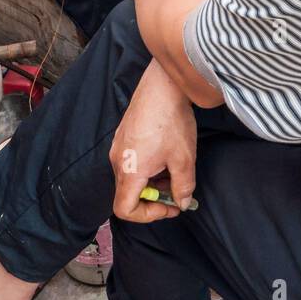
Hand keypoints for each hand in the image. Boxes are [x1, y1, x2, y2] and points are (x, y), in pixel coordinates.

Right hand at [110, 61, 196, 221]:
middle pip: (128, 194)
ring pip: (131, 177)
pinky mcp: (123, 134)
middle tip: (177, 189)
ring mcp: (118, 146)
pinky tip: (166, 152)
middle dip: (154, 197)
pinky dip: (148, 166)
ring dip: (152, 181)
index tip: (169, 204)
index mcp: (129, 171)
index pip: (124, 210)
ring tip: (174, 167)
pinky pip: (131, 161)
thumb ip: (183, 187)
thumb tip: (182, 202)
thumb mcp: (183, 159)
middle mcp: (117, 160)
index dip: (147, 215)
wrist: (163, 84)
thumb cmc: (171, 121)